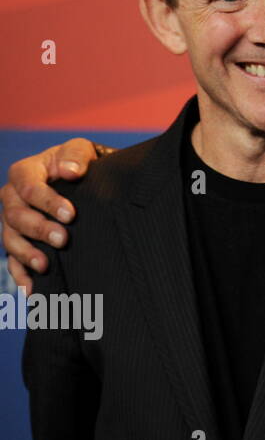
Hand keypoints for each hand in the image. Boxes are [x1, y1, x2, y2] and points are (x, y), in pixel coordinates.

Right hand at [2, 139, 98, 290]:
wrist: (80, 178)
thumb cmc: (78, 163)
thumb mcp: (81, 151)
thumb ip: (76, 157)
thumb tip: (70, 172)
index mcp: (24, 172)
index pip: (29, 188)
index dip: (48, 202)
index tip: (71, 215)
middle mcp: (11, 197)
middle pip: (16, 216)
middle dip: (39, 229)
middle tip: (63, 239)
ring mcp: (12, 221)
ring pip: (10, 240)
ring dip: (26, 254)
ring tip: (45, 265)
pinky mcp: (18, 241)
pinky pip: (12, 261)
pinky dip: (20, 275)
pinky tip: (32, 289)